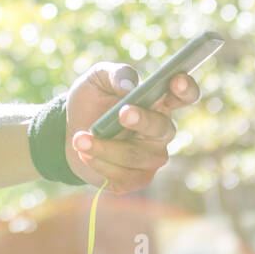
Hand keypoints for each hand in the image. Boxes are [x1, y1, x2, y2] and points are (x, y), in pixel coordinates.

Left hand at [64, 61, 199, 193]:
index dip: (185, 88)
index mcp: (158, 101)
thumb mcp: (96, 79)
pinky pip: (123, 176)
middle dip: (143, 120)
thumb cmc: (91, 100)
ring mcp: (151, 156)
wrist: (69, 130)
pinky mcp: (137, 178)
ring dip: (105, 148)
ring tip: (79, 139)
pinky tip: (83, 153)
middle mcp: (161, 130)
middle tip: (122, 113)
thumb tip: (129, 84)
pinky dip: (99, 163)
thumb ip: (115, 74)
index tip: (175, 80)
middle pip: (162, 128)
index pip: (183, 95)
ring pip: (136, 156)